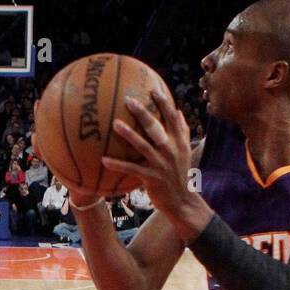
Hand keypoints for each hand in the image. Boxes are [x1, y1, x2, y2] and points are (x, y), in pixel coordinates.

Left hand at [108, 84, 196, 217]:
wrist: (182, 200)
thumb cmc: (179, 173)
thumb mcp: (185, 151)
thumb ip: (183, 131)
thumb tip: (178, 111)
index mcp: (179, 141)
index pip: (172, 118)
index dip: (164, 103)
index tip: (153, 89)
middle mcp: (170, 150)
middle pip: (156, 127)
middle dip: (143, 113)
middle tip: (129, 100)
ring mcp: (161, 164)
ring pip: (143, 146)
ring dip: (128, 134)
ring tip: (114, 124)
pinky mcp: (151, 178)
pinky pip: (131, 169)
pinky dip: (118, 165)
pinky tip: (104, 159)